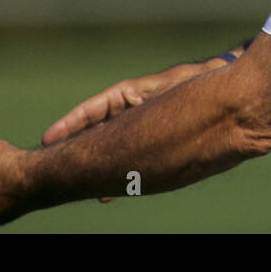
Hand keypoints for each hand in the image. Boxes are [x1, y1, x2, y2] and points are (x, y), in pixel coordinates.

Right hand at [40, 60, 224, 201]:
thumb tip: (120, 125)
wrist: (221, 83)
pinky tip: (113, 191)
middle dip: (77, 147)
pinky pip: (127, 153)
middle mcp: (129, 108)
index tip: (50, 139)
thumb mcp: (165, 90)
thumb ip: (142, 103)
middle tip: (55, 165)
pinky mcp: (149, 135)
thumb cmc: (195, 80)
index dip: (70, 125)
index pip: (92, 110)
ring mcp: (138, 122)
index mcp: (128, 93)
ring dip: (97, 162)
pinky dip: (118, 169)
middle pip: (96, 130)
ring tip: (85, 186)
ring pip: (109, 144)